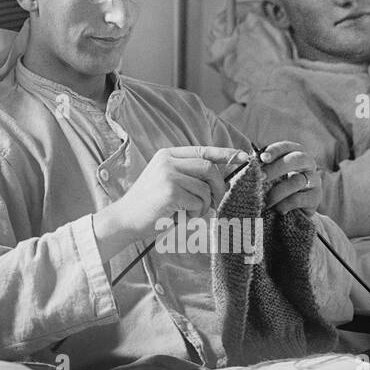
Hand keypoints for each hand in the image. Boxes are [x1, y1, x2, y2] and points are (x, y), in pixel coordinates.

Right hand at [115, 146, 237, 240]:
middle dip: (218, 187)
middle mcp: (168, 161)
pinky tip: (180, 217)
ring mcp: (168, 175)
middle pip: (209, 168)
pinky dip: (194, 214)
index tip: (243, 157)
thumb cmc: (150, 205)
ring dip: (203, 206)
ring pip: (205, 188)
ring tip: (188, 213)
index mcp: (167, 155)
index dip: (225, 154)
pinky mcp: (170, 192)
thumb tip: (223, 180)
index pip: (203, 150)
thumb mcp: (168, 182)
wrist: (125, 219)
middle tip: (216, 203)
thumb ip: (190, 176)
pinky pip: (198, 203)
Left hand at [254, 140, 320, 214]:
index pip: (287, 147)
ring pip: (297, 181)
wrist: (293, 209)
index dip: (275, 150)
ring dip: (277, 191)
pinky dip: (286, 204)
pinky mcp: (315, 198)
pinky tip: (278, 209)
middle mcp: (308, 164)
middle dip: (277, 168)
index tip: (262, 158)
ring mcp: (314, 181)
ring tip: (264, 201)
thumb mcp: (268, 173)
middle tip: (261, 177)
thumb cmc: (276, 184)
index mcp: (295, 153)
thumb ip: (260, 165)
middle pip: (297, 159)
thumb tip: (243, 157)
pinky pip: (300, 199)